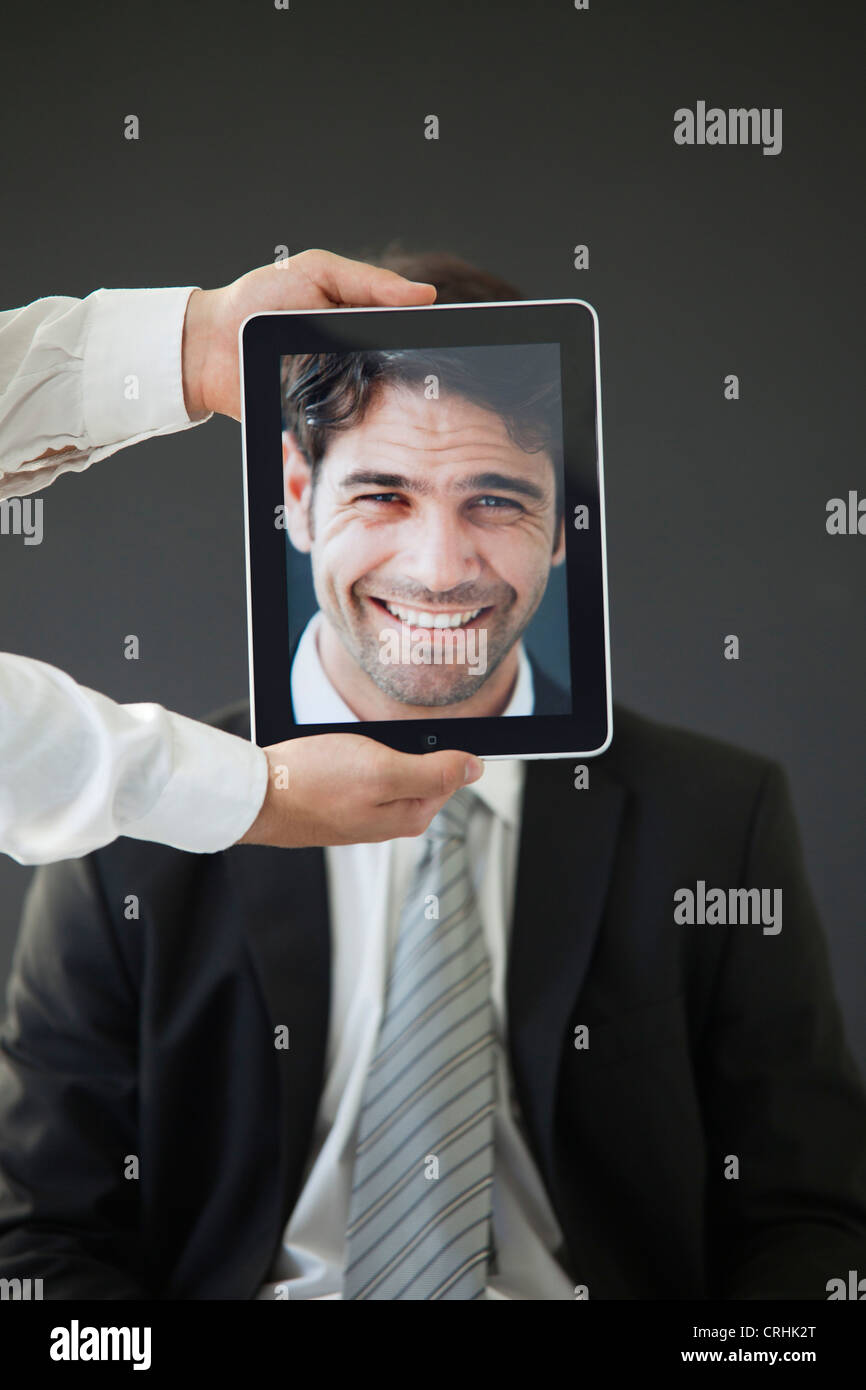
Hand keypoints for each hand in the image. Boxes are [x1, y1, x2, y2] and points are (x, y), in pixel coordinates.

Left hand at [181, 249, 436, 420]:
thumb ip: (369, 281)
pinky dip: (358, 425)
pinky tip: (371, 421)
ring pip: (378, 402)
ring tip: (401, 396)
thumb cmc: (256, 302)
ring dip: (388, 400)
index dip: (430, 336)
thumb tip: (425, 295)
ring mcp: (337, 391)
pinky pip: (347, 427)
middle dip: (413, 372)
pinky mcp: (319, 421)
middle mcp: (354, 358)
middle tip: (429, 373)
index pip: (407, 332)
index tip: (452, 338)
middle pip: (398, 370)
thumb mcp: (316, 272)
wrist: (209, 347)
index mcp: (359, 322)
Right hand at [236, 734, 484, 847]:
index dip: (440, 746)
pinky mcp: (343, 802)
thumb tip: (475, 768)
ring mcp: (366, 811)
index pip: (451, 773)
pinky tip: (339, 751)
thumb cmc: (313, 784)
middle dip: (407, 746)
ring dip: (380, 748)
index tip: (415, 731)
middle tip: (378, 735)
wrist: (258, 797)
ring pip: (391, 768)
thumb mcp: (383, 771)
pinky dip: (358, 755)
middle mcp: (391, 818)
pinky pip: (365, 772)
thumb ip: (433, 771)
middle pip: (421, 770)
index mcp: (411, 815)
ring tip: (354, 743)